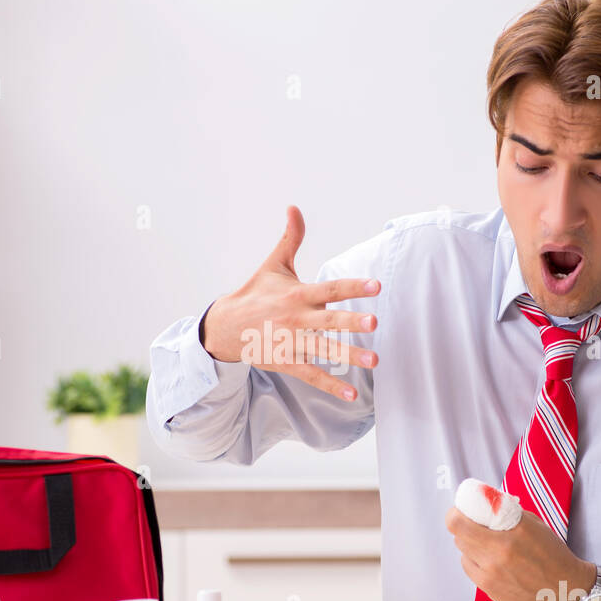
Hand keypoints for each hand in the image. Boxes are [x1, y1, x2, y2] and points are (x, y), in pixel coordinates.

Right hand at [200, 205, 380, 401]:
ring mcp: (291, 342)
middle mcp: (295, 319)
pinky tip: (352, 394)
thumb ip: (291, 238)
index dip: (352, 286)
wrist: (224, 327)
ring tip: (373, 361)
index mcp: (296, 294)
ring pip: (323, 350)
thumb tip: (294, 207)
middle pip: (327, 320)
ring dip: (348, 356)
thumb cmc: (255, 293)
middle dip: (351, 322)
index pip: (329, 288)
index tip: (375, 285)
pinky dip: (331, 385)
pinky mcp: (286, 362)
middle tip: (375, 324)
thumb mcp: (273, 264)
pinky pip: (311, 375)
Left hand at [445, 504, 595, 600]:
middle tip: (475, 524)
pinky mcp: (489, 589)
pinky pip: (469, 568)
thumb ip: (506, 513)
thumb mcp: (534, 525)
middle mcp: (496, 556)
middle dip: (464, 526)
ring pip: (463, 552)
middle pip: (458, 536)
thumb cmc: (553, 555)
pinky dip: (476, 561)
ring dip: (471, 544)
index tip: (463, 510)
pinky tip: (491, 560)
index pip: (458, 523)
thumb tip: (484, 502)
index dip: (456, 513)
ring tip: (489, 543)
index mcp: (509, 535)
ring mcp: (490, 575)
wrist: (566, 591)